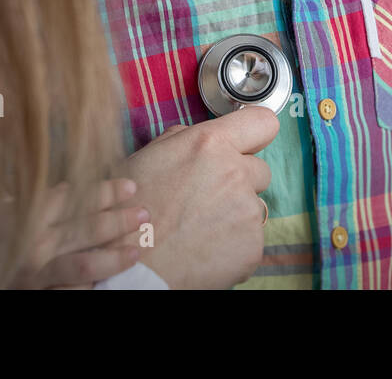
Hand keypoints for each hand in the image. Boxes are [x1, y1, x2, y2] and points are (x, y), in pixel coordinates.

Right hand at [9, 178, 149, 288]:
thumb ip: (28, 194)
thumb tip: (66, 182)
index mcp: (26, 213)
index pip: (75, 197)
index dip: (106, 191)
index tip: (131, 186)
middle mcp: (32, 243)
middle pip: (86, 228)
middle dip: (120, 220)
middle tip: (145, 213)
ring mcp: (33, 273)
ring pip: (84, 264)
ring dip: (114, 257)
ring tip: (137, 250)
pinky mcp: (34, 295)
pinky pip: (69, 292)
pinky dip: (88, 288)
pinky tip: (106, 284)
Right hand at [114, 107, 278, 288]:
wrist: (130, 268)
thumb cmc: (129, 213)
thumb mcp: (146, 159)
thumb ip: (181, 140)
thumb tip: (196, 137)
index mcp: (208, 145)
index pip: (262, 122)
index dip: (256, 132)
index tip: (251, 142)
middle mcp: (234, 173)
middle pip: (260, 169)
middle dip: (240, 180)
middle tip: (208, 198)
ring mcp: (247, 211)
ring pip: (254, 206)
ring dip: (235, 214)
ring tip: (200, 227)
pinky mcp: (253, 245)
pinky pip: (251, 238)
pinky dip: (234, 244)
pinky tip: (205, 247)